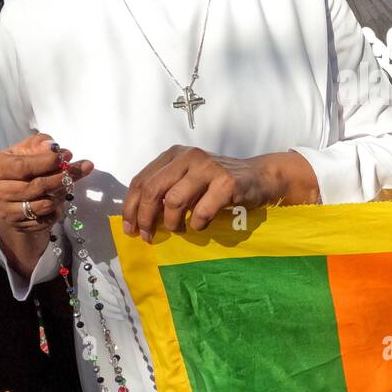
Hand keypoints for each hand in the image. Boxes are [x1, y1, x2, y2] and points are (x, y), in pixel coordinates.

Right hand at [0, 132, 93, 244]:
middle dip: (63, 177)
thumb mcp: (26, 151)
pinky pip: (47, 218)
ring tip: (69, 183)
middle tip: (82, 168)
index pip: (23, 166)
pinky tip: (59, 198)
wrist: (11, 199)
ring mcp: (7, 210)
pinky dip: (58, 209)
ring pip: (45, 204)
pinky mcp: (19, 225)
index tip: (68, 155)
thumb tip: (53, 147)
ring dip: (62, 193)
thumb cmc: (21, 170)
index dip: (48, 161)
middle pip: (37, 186)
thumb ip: (39, 144)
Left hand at [122, 146, 285, 239]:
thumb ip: (166, 190)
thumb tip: (137, 219)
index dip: (131, 207)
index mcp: (174, 155)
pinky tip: (201, 226)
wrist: (260, 177)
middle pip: (153, 190)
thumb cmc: (218, 183)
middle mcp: (188, 156)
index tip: (131, 230)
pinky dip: (198, 224)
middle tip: (148, 236)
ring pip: (174, 201)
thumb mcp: (188, 180)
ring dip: (173, 223)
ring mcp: (208, 168)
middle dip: (145, 218)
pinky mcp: (226, 182)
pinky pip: (201, 211)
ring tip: (179, 230)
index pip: (142, 181)